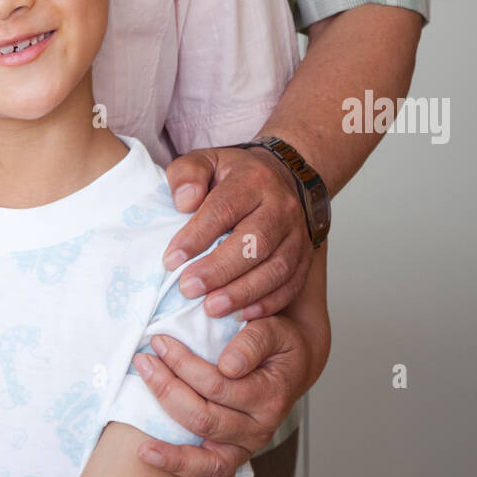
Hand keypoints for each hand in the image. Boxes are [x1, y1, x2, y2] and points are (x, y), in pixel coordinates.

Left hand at [132, 291, 329, 476]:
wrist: (294, 364)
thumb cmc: (280, 344)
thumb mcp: (273, 329)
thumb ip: (252, 341)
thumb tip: (228, 364)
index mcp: (268, 395)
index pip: (217, 384)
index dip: (183, 362)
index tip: (159, 341)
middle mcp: (259, 428)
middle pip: (204, 419)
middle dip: (167, 390)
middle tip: (144, 362)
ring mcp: (247, 447)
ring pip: (208, 460)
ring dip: (173, 454)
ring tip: (142, 449)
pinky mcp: (237, 457)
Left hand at [164, 145, 312, 317]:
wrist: (283, 176)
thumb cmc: (234, 175)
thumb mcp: (205, 161)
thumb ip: (187, 175)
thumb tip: (183, 202)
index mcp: (253, 179)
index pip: (224, 207)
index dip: (197, 236)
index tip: (170, 260)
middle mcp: (281, 206)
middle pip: (254, 242)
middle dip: (219, 270)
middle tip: (188, 289)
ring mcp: (297, 233)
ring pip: (276, 268)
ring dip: (242, 292)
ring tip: (211, 308)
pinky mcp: (305, 257)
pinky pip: (291, 284)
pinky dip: (268, 303)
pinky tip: (241, 315)